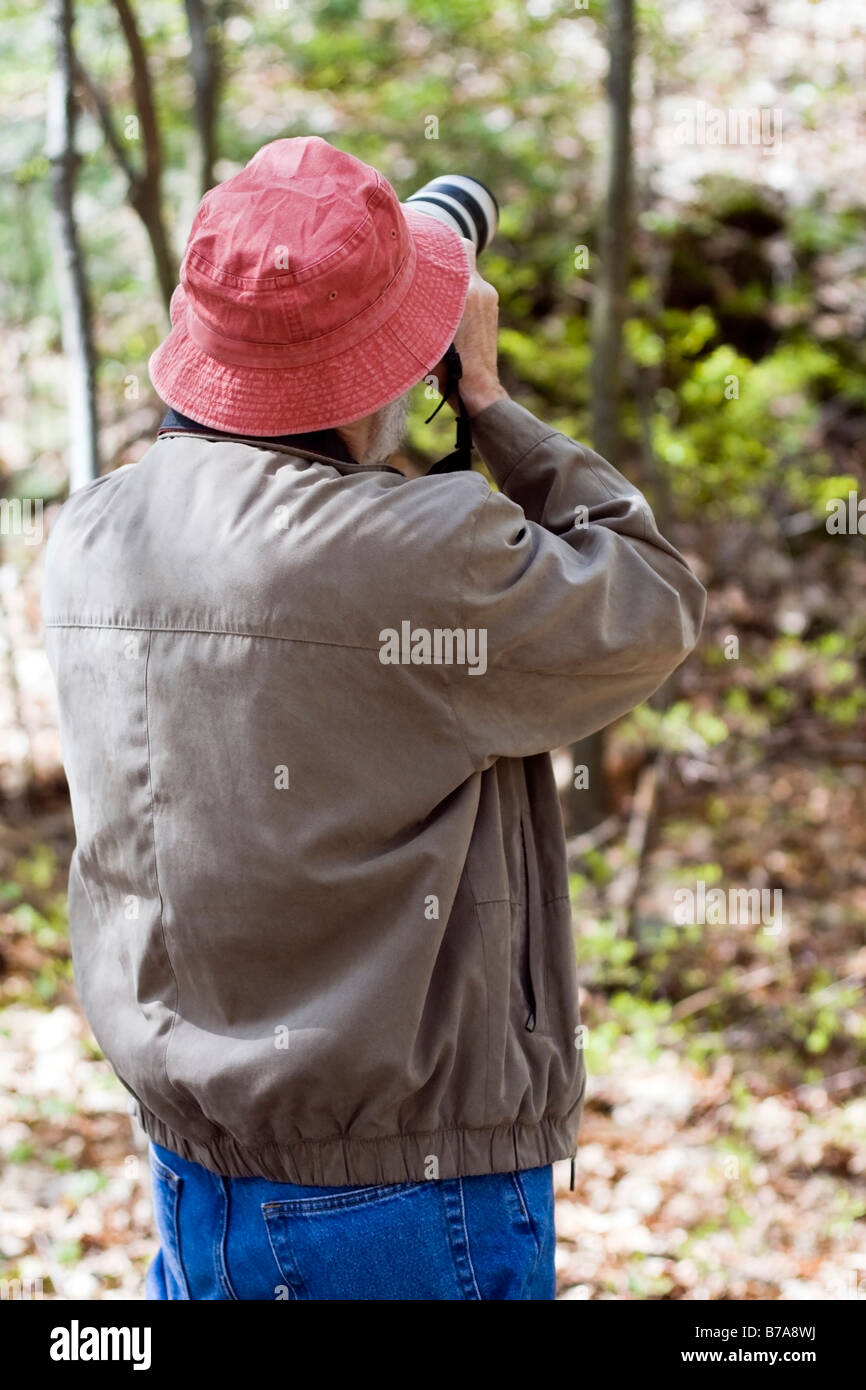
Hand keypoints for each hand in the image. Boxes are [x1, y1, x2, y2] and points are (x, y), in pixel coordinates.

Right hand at [433, 240, 507, 417]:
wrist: (477, 390)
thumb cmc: (447, 368)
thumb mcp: (423, 332)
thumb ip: (419, 302)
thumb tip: (405, 282)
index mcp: (466, 290)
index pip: (460, 245)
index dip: (442, 242)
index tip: (423, 245)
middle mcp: (482, 289)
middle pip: (464, 254)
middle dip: (445, 260)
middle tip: (424, 267)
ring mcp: (490, 300)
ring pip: (468, 274)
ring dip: (452, 280)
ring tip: (433, 296)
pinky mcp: (492, 312)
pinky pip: (474, 291)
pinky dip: (460, 295)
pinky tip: (446, 313)